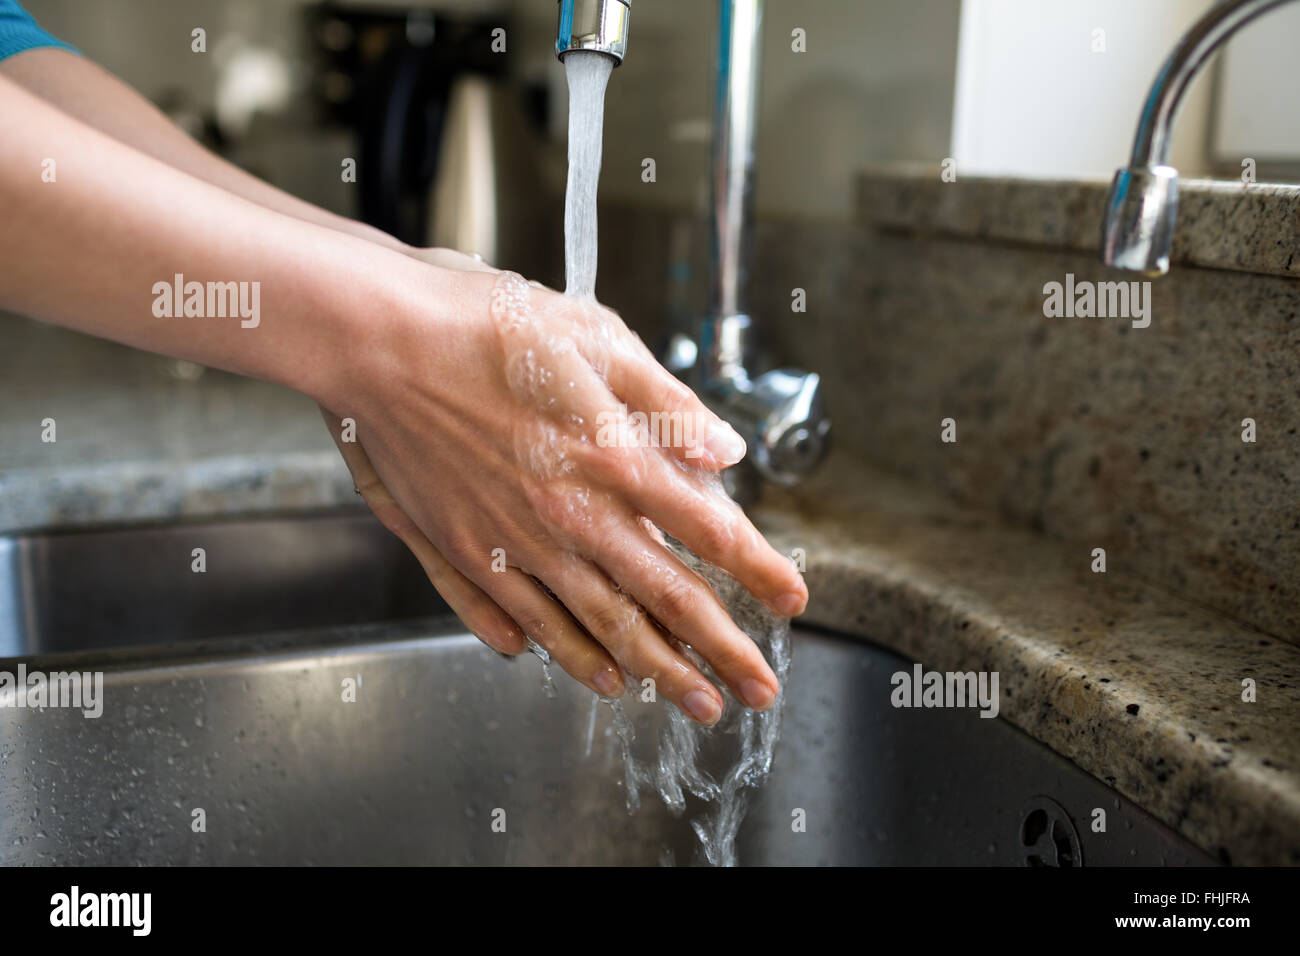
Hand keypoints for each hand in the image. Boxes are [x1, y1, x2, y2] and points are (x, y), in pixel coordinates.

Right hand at [323, 254, 807, 724]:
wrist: (377, 338)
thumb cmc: (484, 324)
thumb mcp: (596, 338)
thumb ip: (666, 404)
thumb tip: (725, 452)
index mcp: (612, 458)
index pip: (709, 531)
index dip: (760, 571)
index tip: (794, 600)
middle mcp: (569, 515)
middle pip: (662, 600)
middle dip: (720, 652)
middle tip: (758, 692)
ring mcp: (511, 542)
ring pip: (595, 625)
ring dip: (651, 670)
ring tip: (689, 703)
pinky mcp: (459, 549)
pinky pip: (515, 617)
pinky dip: (554, 651)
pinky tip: (583, 672)